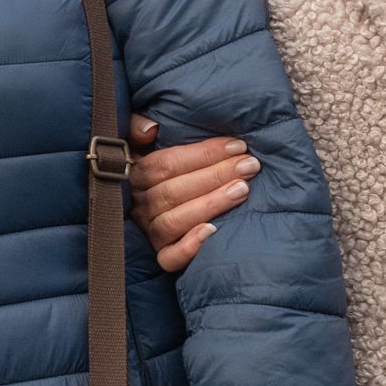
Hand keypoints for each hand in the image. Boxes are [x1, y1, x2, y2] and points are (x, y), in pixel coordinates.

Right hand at [129, 115, 255, 274]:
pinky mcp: (162, 256)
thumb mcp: (143, 143)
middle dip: (215, 175)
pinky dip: (189, 246)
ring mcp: (150, 232)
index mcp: (135, 176)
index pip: (166, 164)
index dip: (202, 154)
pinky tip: (213, 231)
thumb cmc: (165, 171)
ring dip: (210, 203)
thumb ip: (137, 127)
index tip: (237, 146)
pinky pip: (170, 258)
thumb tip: (151, 129)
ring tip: (243, 190)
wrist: (160, 210)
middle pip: (173, 190)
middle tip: (249, 165)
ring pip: (174, 220)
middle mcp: (140, 205)